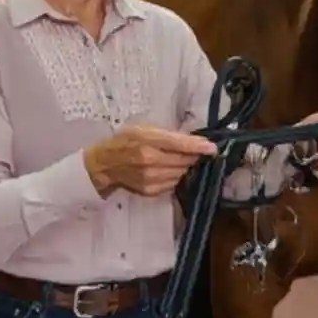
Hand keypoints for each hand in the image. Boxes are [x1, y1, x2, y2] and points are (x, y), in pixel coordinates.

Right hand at [83, 125, 216, 196]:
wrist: (104, 164)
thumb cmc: (125, 140)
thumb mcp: (144, 128)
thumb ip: (167, 133)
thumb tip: (192, 140)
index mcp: (148, 140)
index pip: (180, 144)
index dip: (199, 146)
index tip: (213, 148)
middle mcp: (150, 161)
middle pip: (184, 160)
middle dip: (195, 156)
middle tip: (200, 151)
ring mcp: (151, 178)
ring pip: (181, 173)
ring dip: (187, 167)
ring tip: (185, 160)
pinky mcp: (150, 190)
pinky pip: (173, 183)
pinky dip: (177, 176)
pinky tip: (172, 170)